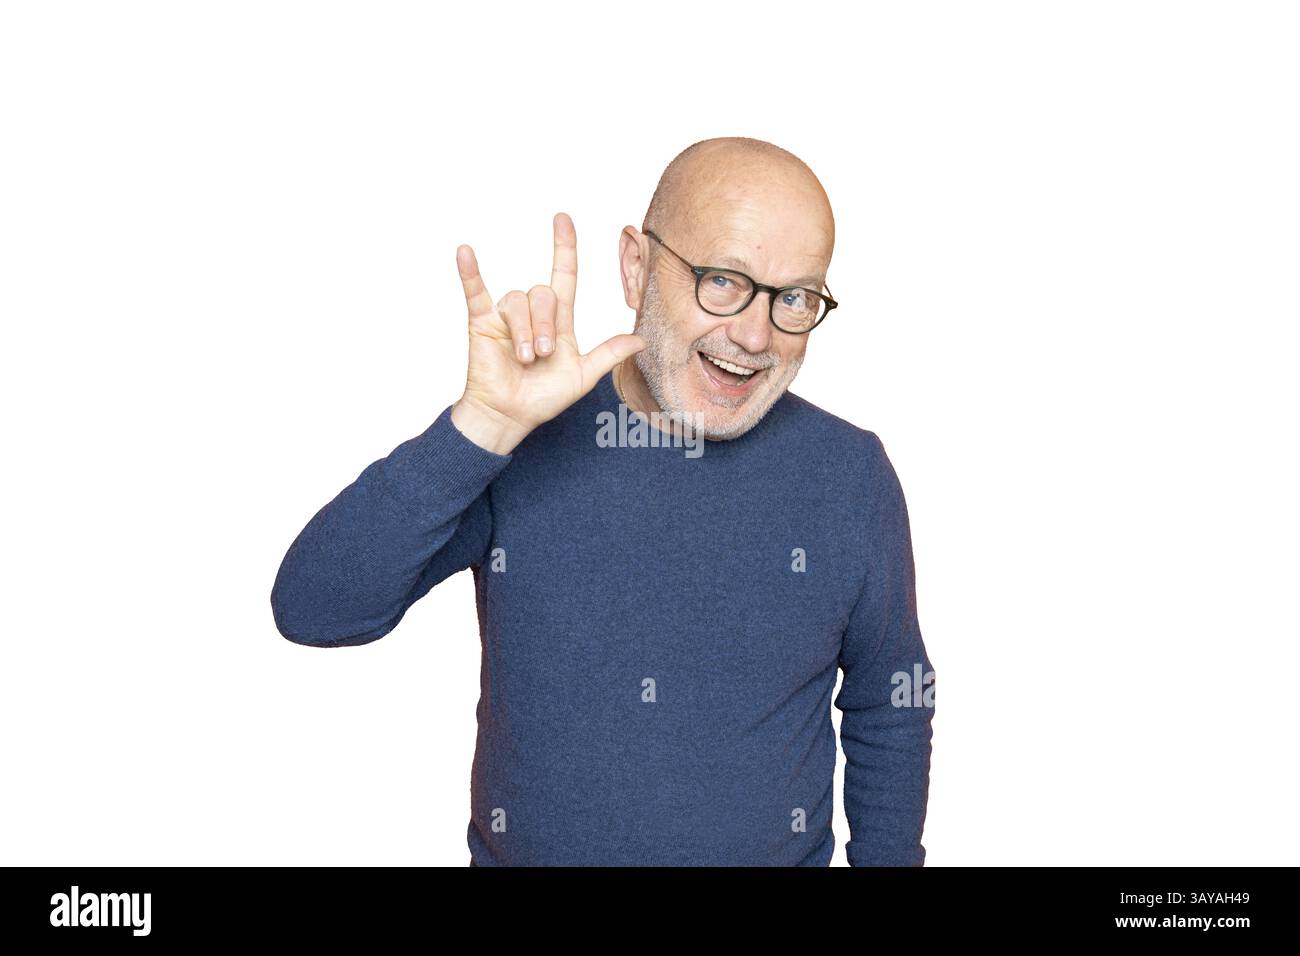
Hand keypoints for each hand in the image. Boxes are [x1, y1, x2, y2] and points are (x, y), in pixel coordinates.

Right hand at [450, 212, 644, 454]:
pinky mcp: (481, 323)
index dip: (564, 248)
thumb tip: (641, 340)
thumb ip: (609, 354)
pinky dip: (469, 272)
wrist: (511, 415)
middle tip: (543, 355)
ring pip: (518, 300)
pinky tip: (465, 252)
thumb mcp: (583, 376)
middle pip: (543, 294)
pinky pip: (475, 291)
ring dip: (525, 331)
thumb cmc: (544, 398)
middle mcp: (533, 314)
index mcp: (558, 321)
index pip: (564, 275)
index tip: (563, 220)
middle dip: (545, 325)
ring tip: (526, 358)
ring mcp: (506, 317)